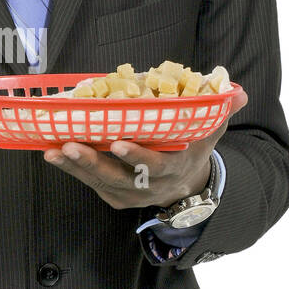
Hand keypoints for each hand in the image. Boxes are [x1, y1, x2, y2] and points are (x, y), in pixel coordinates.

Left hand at [42, 87, 247, 209]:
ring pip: (97, 181)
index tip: (117, 142)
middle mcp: (147, 188)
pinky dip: (70, 169)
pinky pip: (88, 182)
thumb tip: (237, 92)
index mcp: (171, 170)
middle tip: (70, 145)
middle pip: (116, 177)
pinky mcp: (111, 195)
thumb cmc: (192, 151)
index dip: (136, 156)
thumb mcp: (209, 135)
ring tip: (52, 150)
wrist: (185, 187)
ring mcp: (127, 194)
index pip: (153, 166)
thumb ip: (220, 113)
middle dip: (91, 162)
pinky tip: (51, 153)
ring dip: (73, 166)